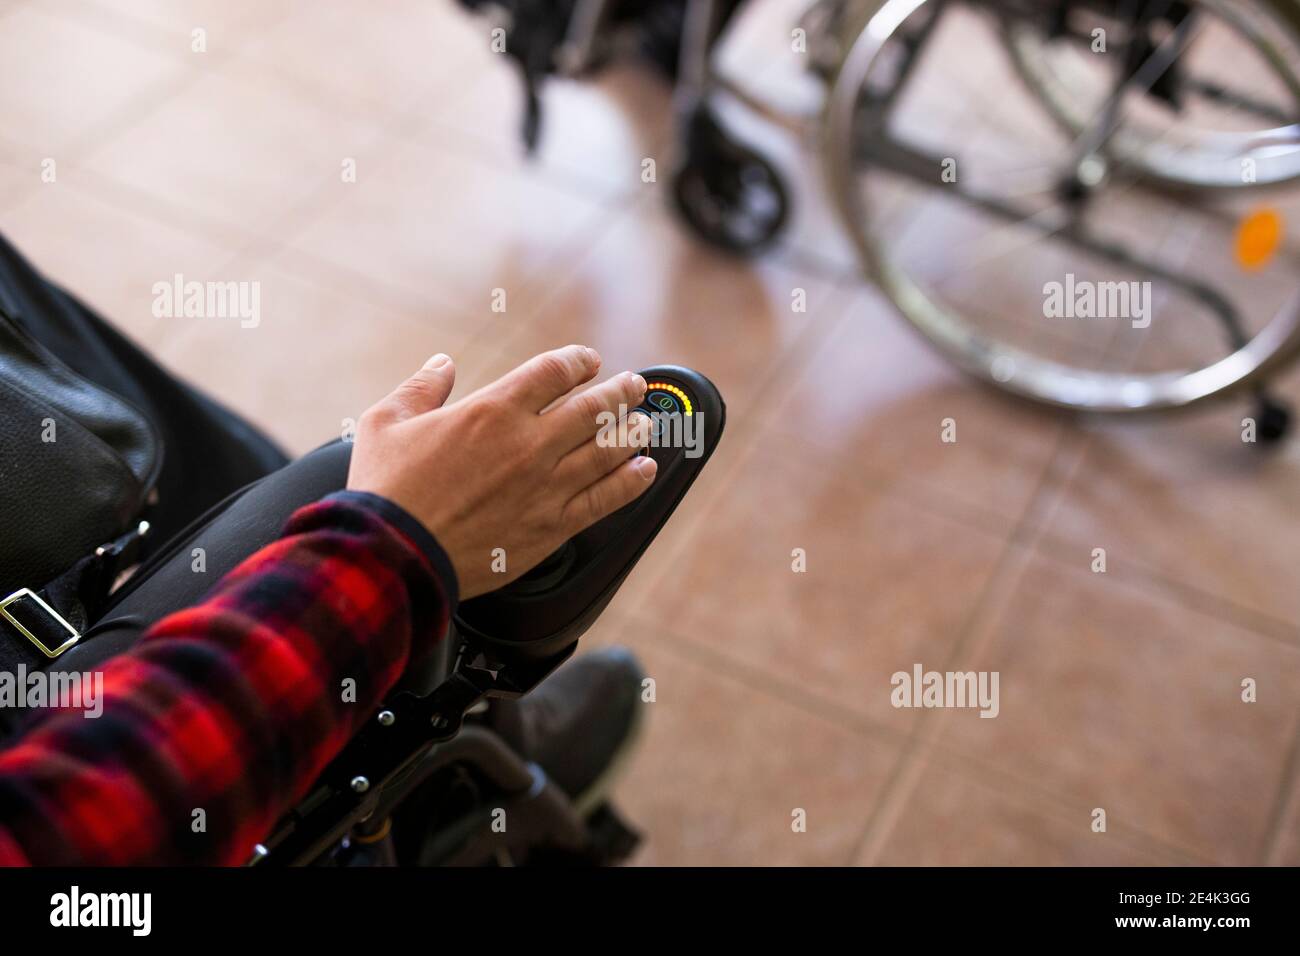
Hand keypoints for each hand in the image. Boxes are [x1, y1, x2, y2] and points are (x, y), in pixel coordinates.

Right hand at [347, 345, 655, 598]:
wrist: (394, 556)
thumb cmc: (385, 491)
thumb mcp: (387, 423)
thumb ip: (421, 388)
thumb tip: (441, 365)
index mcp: (493, 410)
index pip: (554, 372)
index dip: (578, 362)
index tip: (588, 362)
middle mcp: (529, 444)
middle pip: (594, 407)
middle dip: (620, 391)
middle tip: (632, 385)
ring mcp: (546, 487)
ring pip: (607, 450)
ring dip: (633, 432)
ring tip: (645, 424)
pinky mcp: (552, 527)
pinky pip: (606, 499)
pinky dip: (631, 481)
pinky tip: (644, 470)